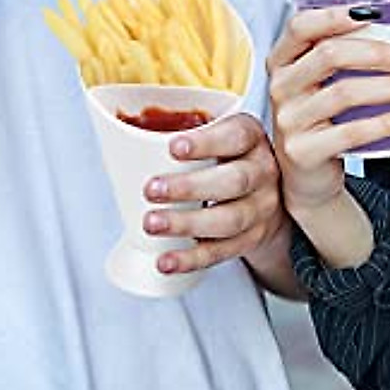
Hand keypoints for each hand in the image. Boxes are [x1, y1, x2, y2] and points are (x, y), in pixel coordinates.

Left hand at [141, 113, 284, 275]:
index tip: (172, 147)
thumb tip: (124, 136)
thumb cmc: (228, 156)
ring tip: (152, 224)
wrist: (265, 192)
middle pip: (234, 180)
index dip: (206, 142)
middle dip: (189, 187)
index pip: (236, 136)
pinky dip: (191, 258)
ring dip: (187, 224)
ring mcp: (262, 208)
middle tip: (151, 190)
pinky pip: (222, 252)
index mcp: (252, 137)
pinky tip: (166, 260)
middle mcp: (263, 172)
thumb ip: (186, 130)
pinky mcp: (253, 239)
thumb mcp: (218, 133)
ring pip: (229, 220)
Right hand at [266, 4, 389, 217]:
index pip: (301, 26)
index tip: (376, 12)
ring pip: (344, 93)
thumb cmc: (324, 119)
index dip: (337, 15)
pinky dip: (386, 123)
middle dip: (377, 52)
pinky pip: (351, 132)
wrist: (308, 177)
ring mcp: (289, 121)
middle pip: (328, 55)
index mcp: (282, 60)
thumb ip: (342, 53)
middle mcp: (281, 87)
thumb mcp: (320, 83)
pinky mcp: (303, 152)